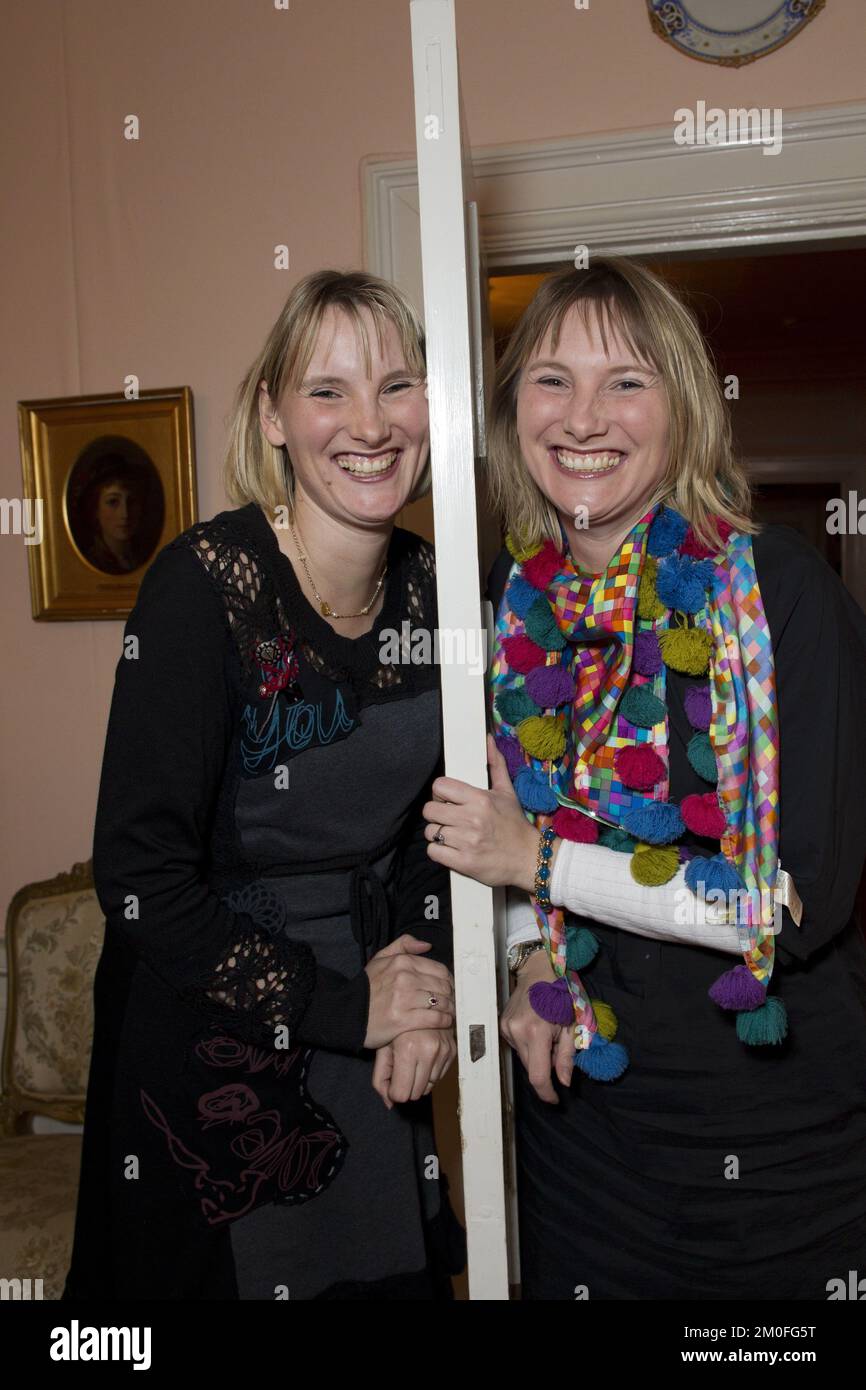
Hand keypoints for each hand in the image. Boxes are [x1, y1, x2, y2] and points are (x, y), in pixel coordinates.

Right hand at [363, 934, 454, 1049]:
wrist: (346, 1014)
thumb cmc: (366, 988)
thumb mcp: (379, 959)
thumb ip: (403, 945)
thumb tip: (427, 945)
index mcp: (402, 962)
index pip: (440, 970)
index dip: (448, 980)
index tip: (448, 989)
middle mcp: (405, 978)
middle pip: (443, 986)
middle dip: (450, 995)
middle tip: (450, 1002)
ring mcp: (404, 999)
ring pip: (441, 1002)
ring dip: (449, 1009)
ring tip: (448, 1013)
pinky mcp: (403, 1020)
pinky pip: (434, 1019)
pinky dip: (443, 1021)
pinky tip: (443, 1022)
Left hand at [371, 1028, 456, 1107]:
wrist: (420, 1003)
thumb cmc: (396, 1026)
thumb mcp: (382, 1048)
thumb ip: (380, 1078)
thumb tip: (389, 1104)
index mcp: (408, 1050)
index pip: (402, 1094)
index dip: (394, 1091)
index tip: (392, 1080)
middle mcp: (429, 1051)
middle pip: (416, 1094)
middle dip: (407, 1086)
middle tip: (401, 1069)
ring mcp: (443, 1051)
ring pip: (429, 1087)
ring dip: (420, 1080)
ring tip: (413, 1060)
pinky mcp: (452, 1051)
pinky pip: (440, 1077)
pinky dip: (430, 1072)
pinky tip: (424, 1057)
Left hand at [422, 733, 540, 892]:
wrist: (529, 859)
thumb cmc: (515, 825)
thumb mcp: (507, 792)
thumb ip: (496, 765)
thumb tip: (488, 740)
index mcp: (480, 799)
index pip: (439, 787)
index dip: (439, 793)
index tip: (446, 800)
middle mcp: (471, 819)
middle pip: (429, 810)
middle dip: (436, 814)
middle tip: (448, 818)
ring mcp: (466, 842)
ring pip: (430, 832)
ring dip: (438, 834)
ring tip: (452, 835)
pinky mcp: (463, 862)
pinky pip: (434, 852)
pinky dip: (439, 851)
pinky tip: (451, 848)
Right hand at [500, 949, 574, 1103]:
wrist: (539, 968)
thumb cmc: (560, 993)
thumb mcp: (572, 1024)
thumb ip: (567, 1056)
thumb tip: (564, 1082)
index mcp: (537, 1032)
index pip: (538, 1076)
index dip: (547, 1093)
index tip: (556, 1100)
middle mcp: (516, 1032)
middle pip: (530, 1068)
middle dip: (546, 1068)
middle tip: (559, 1049)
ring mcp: (506, 1028)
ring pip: (523, 1058)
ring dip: (537, 1056)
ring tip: (549, 1034)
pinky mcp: (502, 1025)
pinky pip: (517, 1045)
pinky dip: (529, 1045)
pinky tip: (536, 1028)